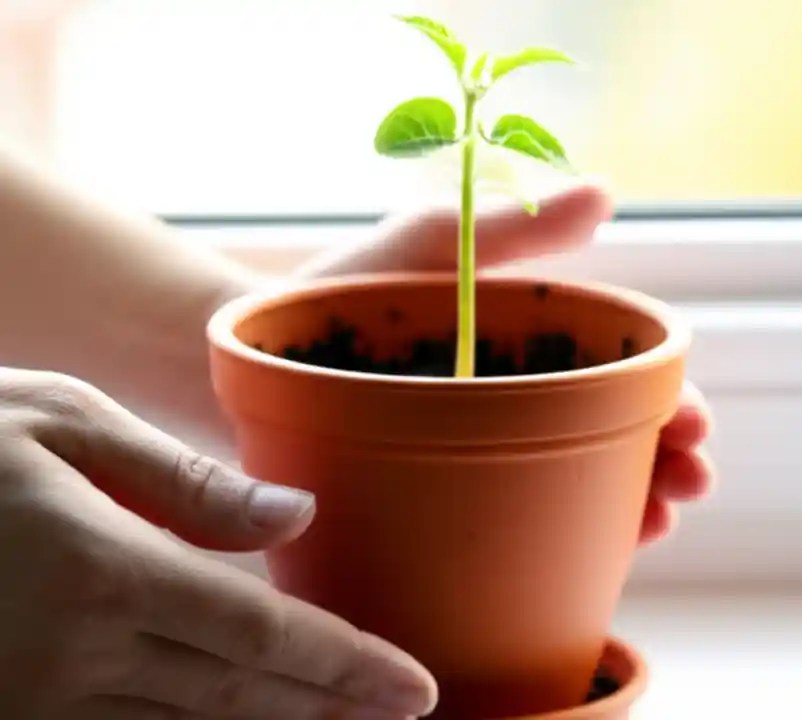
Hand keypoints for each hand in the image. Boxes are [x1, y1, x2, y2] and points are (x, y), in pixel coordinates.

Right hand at [0, 368, 436, 718]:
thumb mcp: (60, 424)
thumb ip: (183, 482)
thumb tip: (297, 516)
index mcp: (103, 573)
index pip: (262, 634)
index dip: (346, 666)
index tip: (414, 687)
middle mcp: (74, 656)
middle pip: (238, 696)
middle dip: (330, 709)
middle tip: (405, 715)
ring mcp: (31, 700)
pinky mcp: (4, 714)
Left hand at [295, 186, 715, 543]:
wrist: (246, 358)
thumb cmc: (341, 293)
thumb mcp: (432, 247)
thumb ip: (513, 230)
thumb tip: (607, 193)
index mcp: (526, 352)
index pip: (621, 380)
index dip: (671, 400)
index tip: (697, 421)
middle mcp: (518, 408)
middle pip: (619, 440)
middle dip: (667, 462)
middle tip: (691, 481)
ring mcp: (487, 459)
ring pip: (585, 491)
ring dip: (635, 507)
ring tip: (658, 520)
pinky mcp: (449, 503)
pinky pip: (525, 528)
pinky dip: (575, 540)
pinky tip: (606, 551)